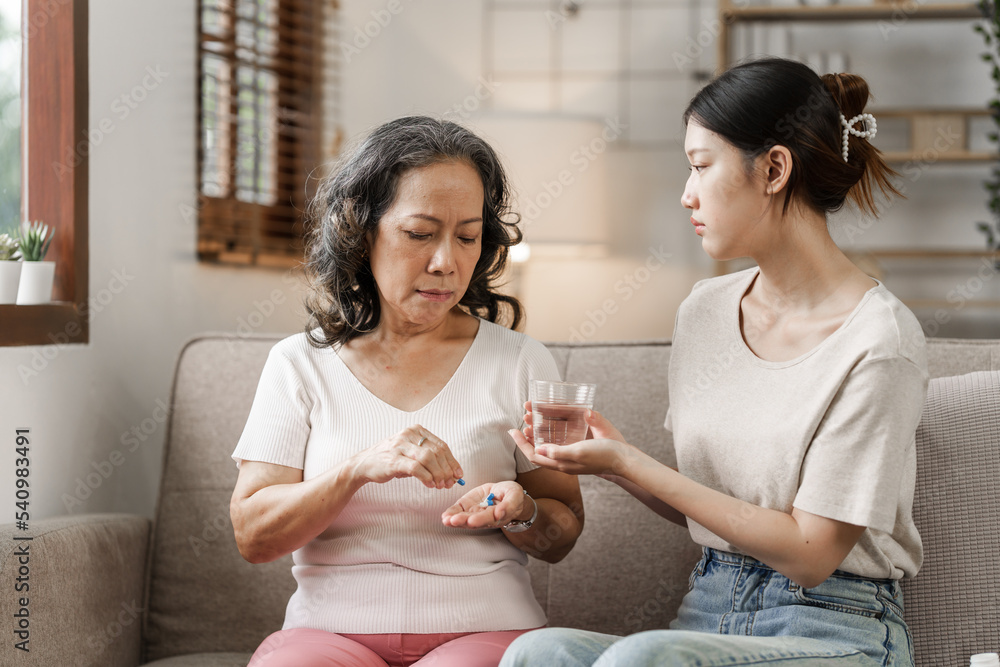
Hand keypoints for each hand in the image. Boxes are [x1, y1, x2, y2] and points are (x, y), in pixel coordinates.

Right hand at [350, 425, 463, 489]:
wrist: (364, 464)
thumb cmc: (391, 459)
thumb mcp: (411, 453)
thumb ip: (429, 460)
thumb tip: (450, 473)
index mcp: (416, 430)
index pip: (441, 445)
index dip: (452, 461)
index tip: (458, 474)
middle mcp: (408, 434)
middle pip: (437, 452)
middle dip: (446, 470)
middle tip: (450, 483)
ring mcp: (400, 446)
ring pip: (428, 458)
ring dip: (438, 474)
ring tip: (440, 485)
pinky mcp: (393, 460)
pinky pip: (415, 468)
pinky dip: (426, 477)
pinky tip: (429, 484)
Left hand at [440, 481, 528, 528]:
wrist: (504, 492)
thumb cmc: (511, 495)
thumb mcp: (514, 496)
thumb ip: (509, 505)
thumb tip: (500, 513)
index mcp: (497, 516)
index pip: (488, 519)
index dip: (480, 520)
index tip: (472, 521)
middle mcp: (484, 518)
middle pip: (473, 521)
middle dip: (463, 521)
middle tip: (454, 520)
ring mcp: (474, 512)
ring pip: (464, 518)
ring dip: (454, 520)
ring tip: (446, 520)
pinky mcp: (467, 505)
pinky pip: (458, 510)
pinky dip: (451, 513)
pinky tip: (445, 516)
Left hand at [510, 408, 630, 475]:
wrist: (622, 460)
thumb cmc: (602, 455)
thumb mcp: (578, 451)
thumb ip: (558, 452)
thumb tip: (538, 450)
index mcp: (561, 464)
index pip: (534, 456)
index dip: (521, 444)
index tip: (512, 430)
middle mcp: (563, 463)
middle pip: (538, 453)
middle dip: (527, 439)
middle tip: (521, 423)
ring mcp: (570, 460)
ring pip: (547, 449)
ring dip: (537, 437)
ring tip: (532, 423)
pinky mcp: (578, 455)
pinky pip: (557, 446)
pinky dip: (550, 437)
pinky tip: (552, 429)